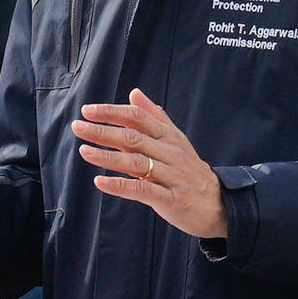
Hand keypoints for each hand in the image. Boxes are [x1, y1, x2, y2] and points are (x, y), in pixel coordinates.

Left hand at [74, 89, 225, 244]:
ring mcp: (171, 176)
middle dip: (103, 131)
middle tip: (78, 127)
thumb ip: (154, 118)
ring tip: (84, 151)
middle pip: (133, 137)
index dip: (112, 112)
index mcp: (168, 137)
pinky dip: (120, 186)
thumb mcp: (175, 141)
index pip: (138, 118)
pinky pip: (142, 190)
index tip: (88, 110)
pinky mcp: (171, 199)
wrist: (219, 204)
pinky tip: (100, 182)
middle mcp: (170, 153)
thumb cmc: (190, 172)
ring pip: (136, 162)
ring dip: (107, 156)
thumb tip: (134, 93)